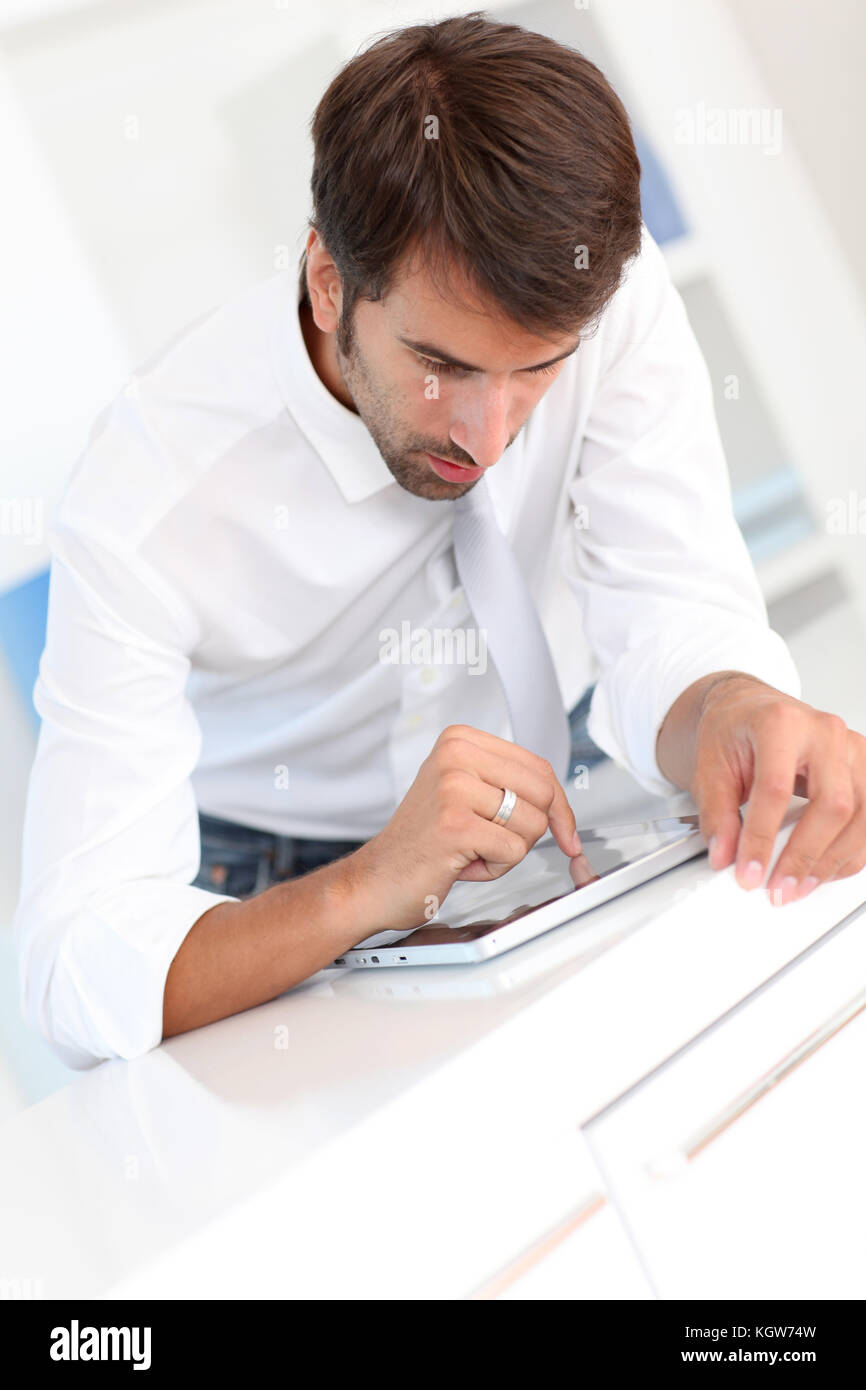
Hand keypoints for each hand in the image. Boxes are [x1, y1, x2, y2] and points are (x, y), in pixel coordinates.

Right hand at [346, 724, 581, 935]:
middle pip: (543, 792)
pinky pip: (513, 851)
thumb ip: (508, 785)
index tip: (566, 832)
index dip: (559, 806)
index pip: (539, 767)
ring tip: (469, 850)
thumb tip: (562, 802)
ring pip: (532, 824)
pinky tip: (462, 863)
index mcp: (460, 739)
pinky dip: (495, 868)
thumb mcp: (466, 795)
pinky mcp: (455, 824)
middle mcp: (456, 754)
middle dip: (528, 830)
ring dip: (508, 851)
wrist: (376, 879)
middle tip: (490, 841)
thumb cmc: (424, 842)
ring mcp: (454, 787)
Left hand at [693, 678, 865, 904]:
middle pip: (832, 804)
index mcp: (780, 724)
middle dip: (806, 856)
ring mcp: (852, 748)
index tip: (748, 872)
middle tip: (779, 887)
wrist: (752, 709)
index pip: (776, 789)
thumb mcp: (710, 767)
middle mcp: (824, 732)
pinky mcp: (865, 766)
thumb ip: (716, 814)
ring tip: (800, 886)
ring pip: (862, 815)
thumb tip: (725, 856)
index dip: (762, 838)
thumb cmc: (734, 730)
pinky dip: (851, 851)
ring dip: (832, 860)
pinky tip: (826, 869)